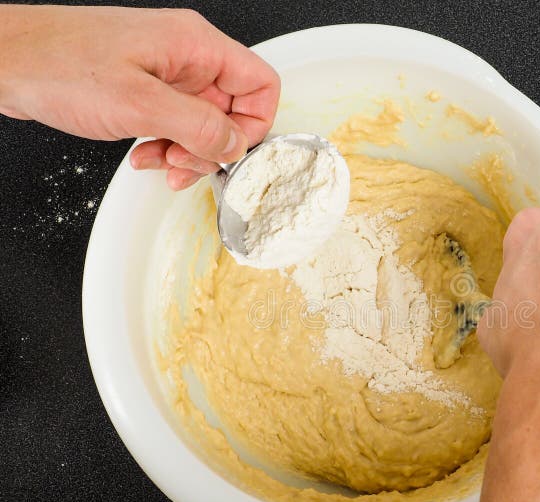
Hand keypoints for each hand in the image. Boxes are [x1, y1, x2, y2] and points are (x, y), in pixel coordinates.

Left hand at [0, 5, 278, 189]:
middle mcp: (187, 57)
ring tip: (159, 161)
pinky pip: (176, 125)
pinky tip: (143, 154)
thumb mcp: (139, 104)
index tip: (231, 153)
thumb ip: (198, 127)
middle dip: (212, 147)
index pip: (260, 85)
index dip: (254, 125)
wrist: (8, 61)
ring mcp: (167, 73)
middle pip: (232, 111)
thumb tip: (235, 146)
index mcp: (196, 45)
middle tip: (184, 163)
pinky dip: (166, 147)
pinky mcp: (147, 90)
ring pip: (204, 124)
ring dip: (187, 153)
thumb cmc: (58, 64)